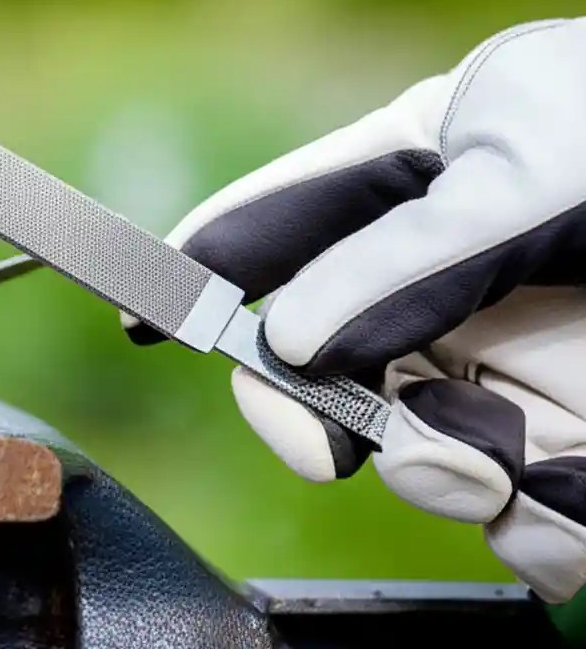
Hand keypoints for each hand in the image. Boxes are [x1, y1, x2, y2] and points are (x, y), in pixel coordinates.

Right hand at [125, 17, 585, 602]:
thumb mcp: (534, 165)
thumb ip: (405, 252)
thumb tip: (289, 340)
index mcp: (416, 179)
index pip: (271, 225)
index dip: (200, 271)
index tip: (144, 315)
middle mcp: (445, 287)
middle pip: (323, 370)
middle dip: (320, 416)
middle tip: (331, 442)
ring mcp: (510, 368)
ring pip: (422, 457)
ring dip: (458, 474)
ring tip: (525, 452)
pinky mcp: (575, 446)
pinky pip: (521, 516)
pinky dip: (550, 522)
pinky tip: (585, 482)